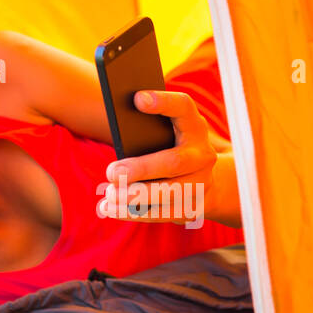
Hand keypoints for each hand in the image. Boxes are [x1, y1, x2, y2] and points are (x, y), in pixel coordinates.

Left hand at [98, 90, 235, 228]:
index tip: (138, 98)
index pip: (183, 108)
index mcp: (194, 126)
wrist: (203, 179)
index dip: (163, 102)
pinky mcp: (192, 207)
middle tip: (112, 172)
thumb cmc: (171, 146)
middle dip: (142, 169)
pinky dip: (134, 213)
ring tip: (109, 195)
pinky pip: (162, 213)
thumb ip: (148, 125)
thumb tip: (118, 126)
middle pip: (174, 162)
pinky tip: (110, 209)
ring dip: (135, 197)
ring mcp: (201, 184)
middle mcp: (202, 155)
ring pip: (169, 193)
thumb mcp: (167, 130)